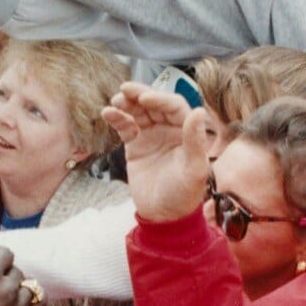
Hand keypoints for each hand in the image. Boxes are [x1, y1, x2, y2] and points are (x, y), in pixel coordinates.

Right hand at [101, 83, 208, 222]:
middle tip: (125, 90)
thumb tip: (198, 111)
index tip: (145, 98)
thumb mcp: (193, 170)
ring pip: (138, 112)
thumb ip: (195, 141)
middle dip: (140, 95)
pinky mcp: (135, 145)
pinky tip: (107, 113)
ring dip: (127, 104)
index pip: (174, 106)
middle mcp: (169, 130)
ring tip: (115, 101)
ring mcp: (151, 136)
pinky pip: (125, 126)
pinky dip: (117, 118)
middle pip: (154, 104)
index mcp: (186, 132)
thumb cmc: (184, 195)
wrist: (163, 216)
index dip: (160, 99)